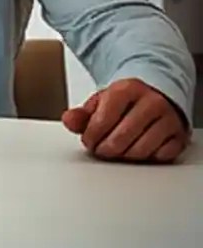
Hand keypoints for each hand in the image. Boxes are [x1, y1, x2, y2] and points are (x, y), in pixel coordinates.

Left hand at [61, 78, 189, 162]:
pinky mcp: (179, 135)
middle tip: (100, 149)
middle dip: (105, 149)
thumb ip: (81, 114)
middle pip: (121, 138)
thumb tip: (68, 121)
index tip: (88, 140)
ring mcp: (168, 119)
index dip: (91, 136)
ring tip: (117, 149)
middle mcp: (151, 102)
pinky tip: (137, 148)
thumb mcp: (99, 103)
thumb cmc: (124, 102)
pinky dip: (146, 158)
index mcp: (127, 89)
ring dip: (124, 156)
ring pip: (140, 150)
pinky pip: (160, 156)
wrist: (156, 95)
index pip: (103, 120)